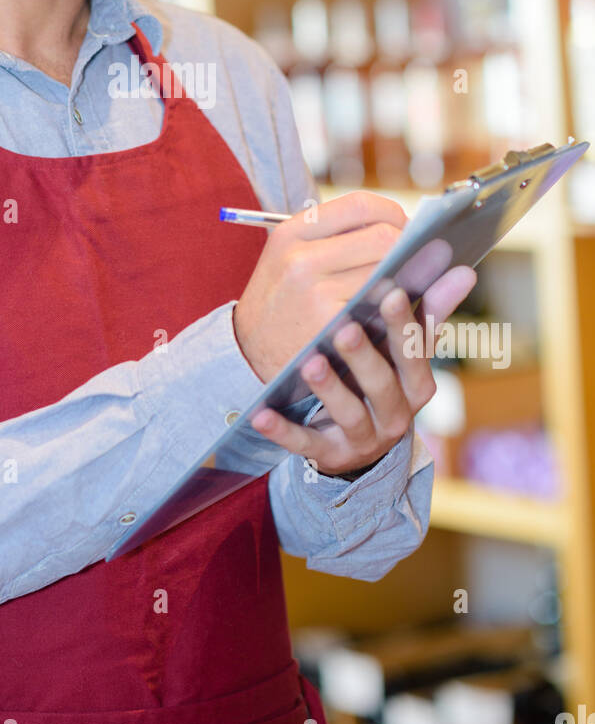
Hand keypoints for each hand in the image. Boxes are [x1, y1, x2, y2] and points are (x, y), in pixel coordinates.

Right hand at [233, 191, 409, 386]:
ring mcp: (314, 293)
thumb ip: (344, 237)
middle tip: (416, 260)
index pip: (360, 205)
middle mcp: (300, 258)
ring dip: (407, 278)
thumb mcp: (294, 258)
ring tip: (407, 283)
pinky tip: (394, 311)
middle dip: (408, 247)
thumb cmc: (282, 302)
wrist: (246, 355)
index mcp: (292, 232)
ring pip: (388, 273)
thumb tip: (412, 224)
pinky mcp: (330, 326)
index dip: (393, 214)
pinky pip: (381, 307)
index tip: (405, 229)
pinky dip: (395, 308)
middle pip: (383, 237)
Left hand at [248, 263, 476, 475]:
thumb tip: (464, 270)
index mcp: (416, 382)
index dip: (403, 325)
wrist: (358, 439)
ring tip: (310, 363)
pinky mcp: (330, 453)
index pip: (414, 352)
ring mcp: (363, 436)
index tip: (391, 292)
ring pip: (350, 414)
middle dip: (366, 357)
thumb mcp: (406, 350)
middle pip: (383, 384)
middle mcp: (396, 413)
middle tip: (345, 328)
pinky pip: (305, 443)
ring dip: (330, 390)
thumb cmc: (382, 376)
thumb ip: (429, 311)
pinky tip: (260, 414)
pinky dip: (283, 430)